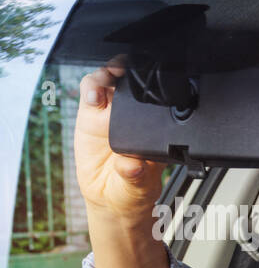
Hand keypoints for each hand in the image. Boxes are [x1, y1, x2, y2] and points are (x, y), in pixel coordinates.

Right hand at [73, 57, 165, 221]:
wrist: (109, 197)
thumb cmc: (132, 191)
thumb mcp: (138, 187)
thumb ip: (135, 176)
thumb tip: (132, 166)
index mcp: (156, 132)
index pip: (159, 103)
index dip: (154, 88)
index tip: (149, 85)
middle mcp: (135, 119)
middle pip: (133, 84)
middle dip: (129, 70)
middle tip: (123, 71)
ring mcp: (112, 115)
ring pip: (111, 82)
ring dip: (107, 75)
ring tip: (105, 81)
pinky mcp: (91, 117)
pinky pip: (90, 94)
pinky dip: (91, 88)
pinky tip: (93, 96)